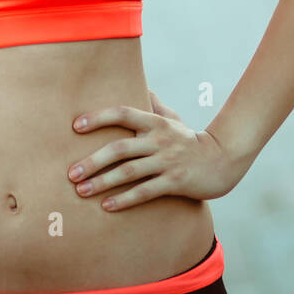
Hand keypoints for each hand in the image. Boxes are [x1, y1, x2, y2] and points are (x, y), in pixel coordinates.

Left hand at [68, 89, 239, 211]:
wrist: (223, 160)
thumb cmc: (190, 141)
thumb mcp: (173, 119)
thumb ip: (155, 106)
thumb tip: (142, 88)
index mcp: (155, 123)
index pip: (123, 114)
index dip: (98, 117)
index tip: (75, 126)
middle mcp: (159, 140)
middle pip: (119, 148)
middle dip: (92, 161)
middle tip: (70, 173)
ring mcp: (167, 161)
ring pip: (128, 172)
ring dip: (102, 182)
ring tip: (81, 191)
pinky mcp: (175, 182)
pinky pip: (145, 191)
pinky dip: (124, 199)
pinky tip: (106, 206)